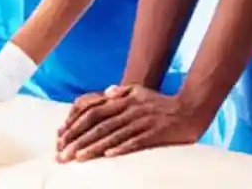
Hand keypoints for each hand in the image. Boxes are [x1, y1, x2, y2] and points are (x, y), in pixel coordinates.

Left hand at [56, 85, 209, 161]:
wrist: (190, 110)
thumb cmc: (162, 103)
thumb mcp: (140, 92)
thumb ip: (121, 92)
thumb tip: (104, 92)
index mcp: (123, 100)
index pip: (93, 113)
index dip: (75, 126)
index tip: (61, 138)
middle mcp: (130, 110)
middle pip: (98, 126)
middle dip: (78, 141)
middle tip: (62, 155)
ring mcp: (142, 121)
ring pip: (113, 135)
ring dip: (93, 148)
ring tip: (77, 159)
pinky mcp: (154, 132)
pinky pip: (135, 141)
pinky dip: (120, 148)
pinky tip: (107, 156)